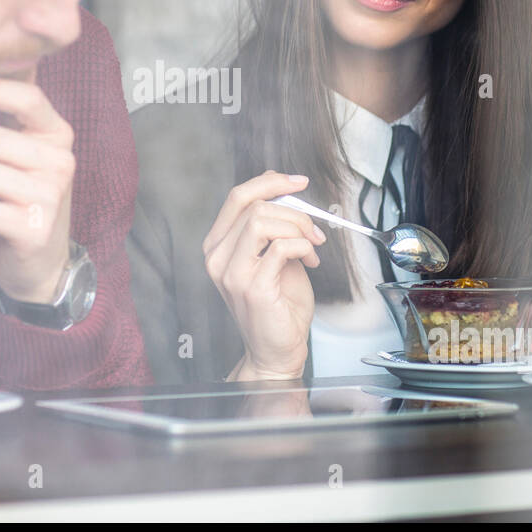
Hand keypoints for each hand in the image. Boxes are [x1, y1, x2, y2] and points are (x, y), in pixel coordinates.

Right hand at [203, 171, 326, 380]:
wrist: (277, 350)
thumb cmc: (278, 306)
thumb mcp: (274, 256)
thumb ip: (273, 226)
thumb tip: (285, 191)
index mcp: (219, 246)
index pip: (237, 197)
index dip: (269, 182)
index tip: (296, 181)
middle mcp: (218, 258)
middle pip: (253, 205)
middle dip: (293, 211)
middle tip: (314, 229)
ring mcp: (232, 273)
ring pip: (262, 221)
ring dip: (298, 228)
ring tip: (311, 246)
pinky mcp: (252, 288)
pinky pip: (280, 247)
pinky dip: (302, 246)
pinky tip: (309, 259)